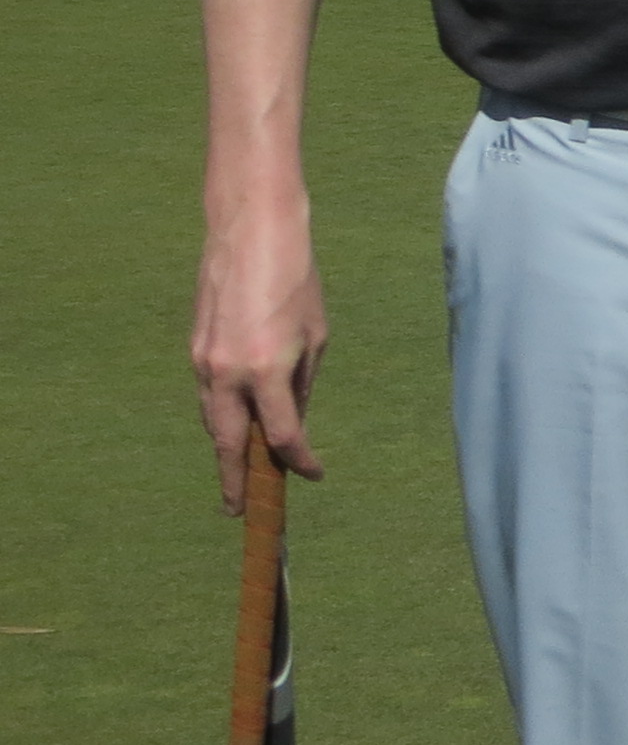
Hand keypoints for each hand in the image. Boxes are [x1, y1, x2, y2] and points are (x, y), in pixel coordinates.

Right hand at [192, 204, 330, 511]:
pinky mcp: (195, 349)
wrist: (251, 233)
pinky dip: (220, 415)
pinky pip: (207, 395)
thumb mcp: (315, 334)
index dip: (299, 461)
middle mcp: (228, 373)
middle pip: (229, 444)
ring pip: (212, 420)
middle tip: (241, 511)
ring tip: (238, 476)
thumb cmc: (296, 280)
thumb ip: (300, 384)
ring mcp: (204, 362)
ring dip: (226, 449)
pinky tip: (232, 425)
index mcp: (266, 371)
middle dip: (236, 480)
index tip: (313, 474)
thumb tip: (292, 421)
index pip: (282, 436)